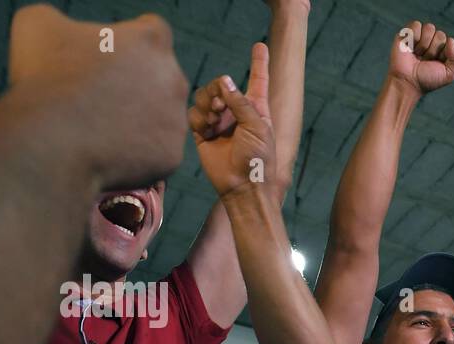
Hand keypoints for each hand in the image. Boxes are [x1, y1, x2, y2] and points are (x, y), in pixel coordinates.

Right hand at [7, 5, 188, 188]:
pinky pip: (156, 151)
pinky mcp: (172, 155)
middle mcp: (174, 78)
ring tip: (102, 126)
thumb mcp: (38, 24)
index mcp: (151, 40)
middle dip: (137, 83)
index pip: (151, 31)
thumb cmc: (44, 77)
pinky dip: (137, 152)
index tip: (110, 55)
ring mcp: (176, 119)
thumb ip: (62, 21)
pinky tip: (109, 150)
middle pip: (161, 77)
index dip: (129, 42)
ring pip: (162, 117)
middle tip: (102, 95)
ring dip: (140, 119)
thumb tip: (64, 33)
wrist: (52, 141)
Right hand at [190, 43, 275, 198]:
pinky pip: (194, 115)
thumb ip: (241, 102)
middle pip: (221, 86)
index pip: (258, 81)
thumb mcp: (257, 126)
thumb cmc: (257, 159)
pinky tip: (206, 129)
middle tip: (220, 105)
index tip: (259, 46)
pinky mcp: (203, 134)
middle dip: (218, 90)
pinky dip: (199, 118)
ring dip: (207, 103)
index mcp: (256, 110)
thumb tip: (225, 80)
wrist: (242, 187)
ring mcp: (219, 123)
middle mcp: (237, 113)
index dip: (259, 63)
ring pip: (204, 97)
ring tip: (214, 119)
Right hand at [388, 21, 453, 95]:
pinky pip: (416, 24)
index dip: (442, 53)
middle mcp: (431, 41)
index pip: (448, 41)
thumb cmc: (427, 80)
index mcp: (442, 49)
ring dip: (424, 44)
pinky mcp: (407, 33)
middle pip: (440, 34)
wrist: (408, 83)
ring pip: (429, 28)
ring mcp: (419, 36)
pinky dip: (414, 37)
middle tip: (424, 60)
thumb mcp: (448, 74)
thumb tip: (451, 40)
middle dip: (433, 50)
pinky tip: (410, 47)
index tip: (434, 64)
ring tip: (417, 55)